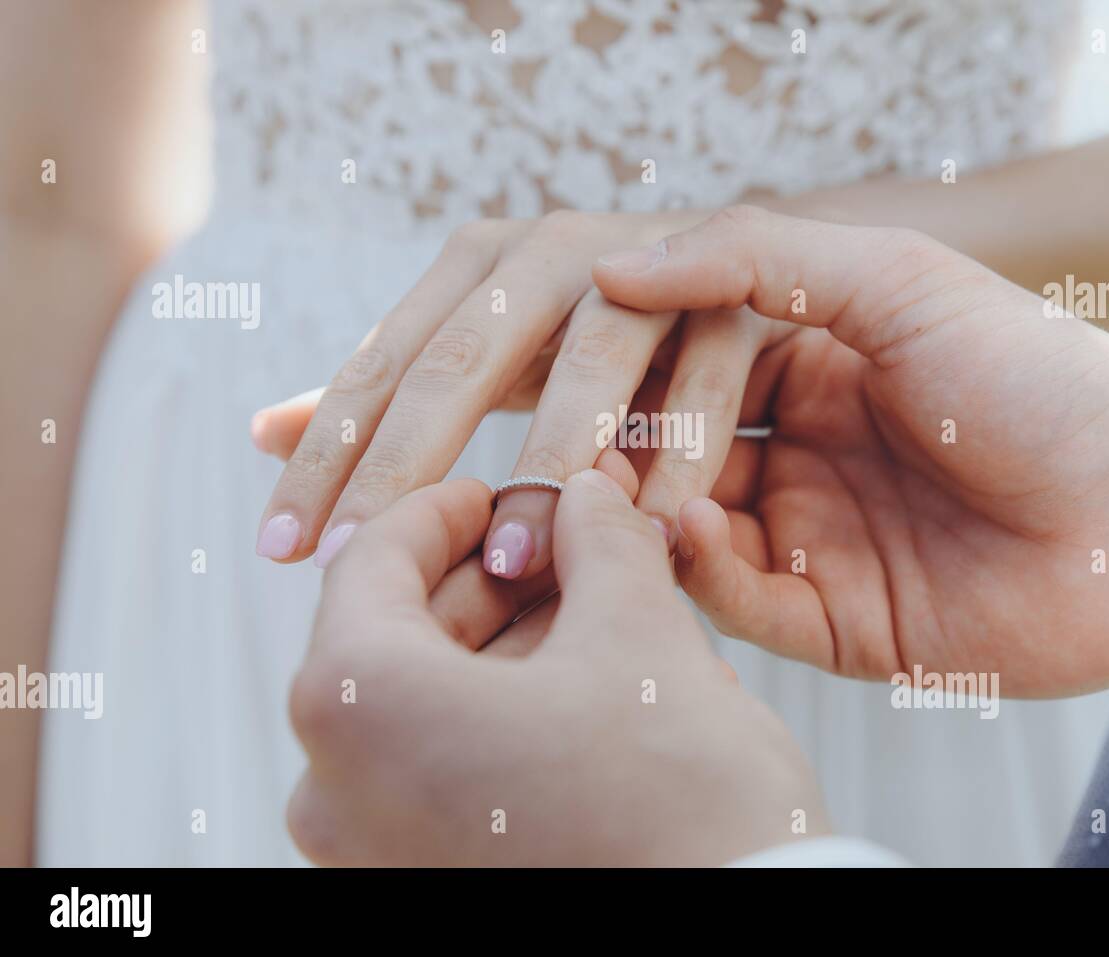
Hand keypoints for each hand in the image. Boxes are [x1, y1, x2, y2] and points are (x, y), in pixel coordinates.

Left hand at [252, 208, 785, 582]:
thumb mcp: (485, 355)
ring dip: (549, 467)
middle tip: (353, 560)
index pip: (382, 368)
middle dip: (403, 465)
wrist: (731, 270)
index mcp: (474, 268)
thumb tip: (262, 434)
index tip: (280, 548)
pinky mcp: (728, 295)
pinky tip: (645, 538)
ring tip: (508, 568)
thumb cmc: (585, 333)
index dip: (328, 456)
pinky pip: (699, 390)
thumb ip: (388, 393)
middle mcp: (544, 253)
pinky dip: (677, 465)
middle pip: (460, 362)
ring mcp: (641, 267)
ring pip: (587, 368)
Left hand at [286, 470, 827, 865]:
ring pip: (427, 711)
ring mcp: (374, 858)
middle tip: (565, 549)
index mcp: (360, 707)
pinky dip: (505, 722)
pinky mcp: (425, 890)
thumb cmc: (676, 810)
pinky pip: (445, 778)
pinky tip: (591, 696)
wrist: (738, 942)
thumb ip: (600, 543)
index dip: (448, 510)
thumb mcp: (641, 636)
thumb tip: (589, 497)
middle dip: (489, 582)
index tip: (505, 493)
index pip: (371, 563)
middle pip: (398, 640)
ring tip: (597, 619)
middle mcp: (337, 793)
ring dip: (507, 650)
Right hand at [592, 207, 1108, 695]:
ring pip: (684, 528)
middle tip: (563, 453)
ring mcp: (810, 534)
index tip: (559, 364)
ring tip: (606, 493)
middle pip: (664, 446)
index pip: (677, 357)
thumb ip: (755, 259)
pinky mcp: (830, 619)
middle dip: (612, 447)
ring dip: (638, 510)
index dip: (619, 363)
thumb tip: (613, 262)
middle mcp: (797, 448)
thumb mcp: (895, 279)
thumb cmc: (1036, 376)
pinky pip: (738, 600)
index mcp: (807, 362)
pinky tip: (684, 533)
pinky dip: (698, 569)